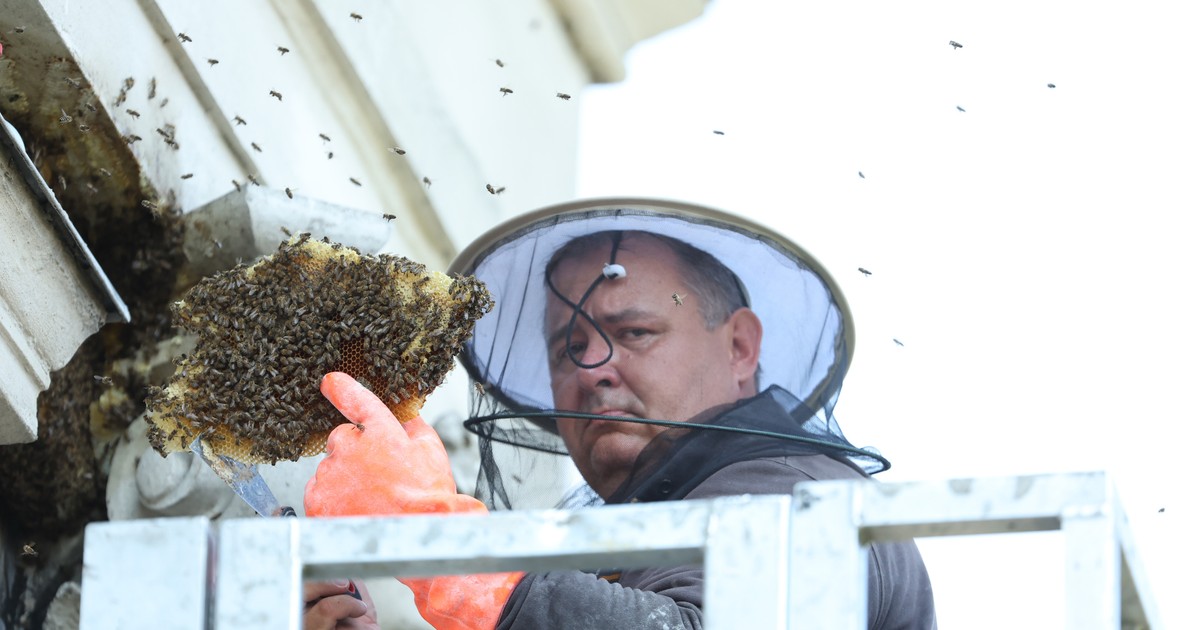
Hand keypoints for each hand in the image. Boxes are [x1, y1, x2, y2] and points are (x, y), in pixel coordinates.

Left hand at [305, 372, 522, 629]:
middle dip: (355, 451)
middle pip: (342, 438)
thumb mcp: (431, 451)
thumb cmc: (428, 498)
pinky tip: (355, 508)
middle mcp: (350, 447)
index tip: (330, 381)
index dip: (342, 387)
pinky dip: (332, 498)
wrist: (414, 537)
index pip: (356, 399)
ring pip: (331, 467)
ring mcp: (332, 474)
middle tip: (376, 474)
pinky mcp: (318, 499)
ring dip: (345, 477)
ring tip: (369, 498)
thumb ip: (413, 426)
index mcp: (380, 431)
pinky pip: (320, 490)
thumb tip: (405, 415)